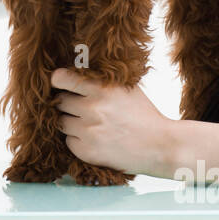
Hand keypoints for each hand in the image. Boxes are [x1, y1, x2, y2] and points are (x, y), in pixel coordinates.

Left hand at [50, 67, 179, 177]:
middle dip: (68, 103)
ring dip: (71, 122)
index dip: (58, 80)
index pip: (62, 79)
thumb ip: (102, 79)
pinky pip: (69, 141)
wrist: (160, 145)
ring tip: (92, 124)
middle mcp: (92, 109)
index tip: (58, 82)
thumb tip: (77, 67)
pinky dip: (77, 140)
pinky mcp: (87, 152)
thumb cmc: (144, 114)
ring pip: (62, 122)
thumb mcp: (126, 88)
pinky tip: (95, 139)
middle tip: (83, 107)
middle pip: (60, 102)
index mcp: (102, 89)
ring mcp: (88, 132)